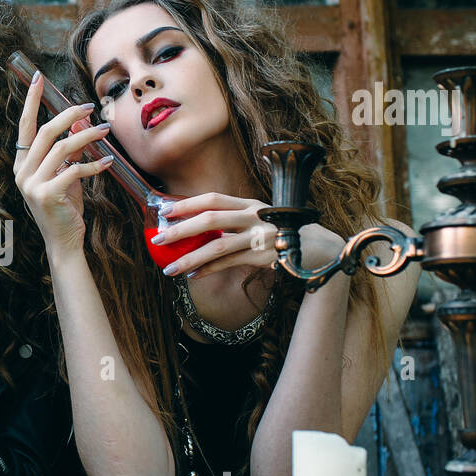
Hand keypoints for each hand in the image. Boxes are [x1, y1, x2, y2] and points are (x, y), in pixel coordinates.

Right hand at [13, 73, 113, 259]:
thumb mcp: (65, 175)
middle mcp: (22, 173)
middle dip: (68, 115)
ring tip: (105, 131)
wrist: (63, 241)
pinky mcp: (47, 195)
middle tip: (89, 107)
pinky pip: (73, 170)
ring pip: (61, 149)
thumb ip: (67, 152)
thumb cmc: (64, 207)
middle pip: (44, 133)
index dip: (31, 101)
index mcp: (21, 165)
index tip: (38, 78)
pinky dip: (93, 165)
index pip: (24, 126)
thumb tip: (78, 124)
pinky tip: (107, 162)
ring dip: (86, 137)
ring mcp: (31, 185)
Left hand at [150, 191, 344, 277]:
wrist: (315, 248)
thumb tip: (195, 229)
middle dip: (181, 230)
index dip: (188, 204)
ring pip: (218, 246)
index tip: (165, 212)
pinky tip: (192, 277)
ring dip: (190, 258)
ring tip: (170, 270)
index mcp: (249, 204)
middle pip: (211, 219)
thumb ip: (231, 222)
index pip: (214, 198)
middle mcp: (254, 216)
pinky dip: (209, 271)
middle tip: (159, 240)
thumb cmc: (278, 234)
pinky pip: (230, 264)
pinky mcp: (264, 256)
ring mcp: (260, 236)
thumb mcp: (257, 220)